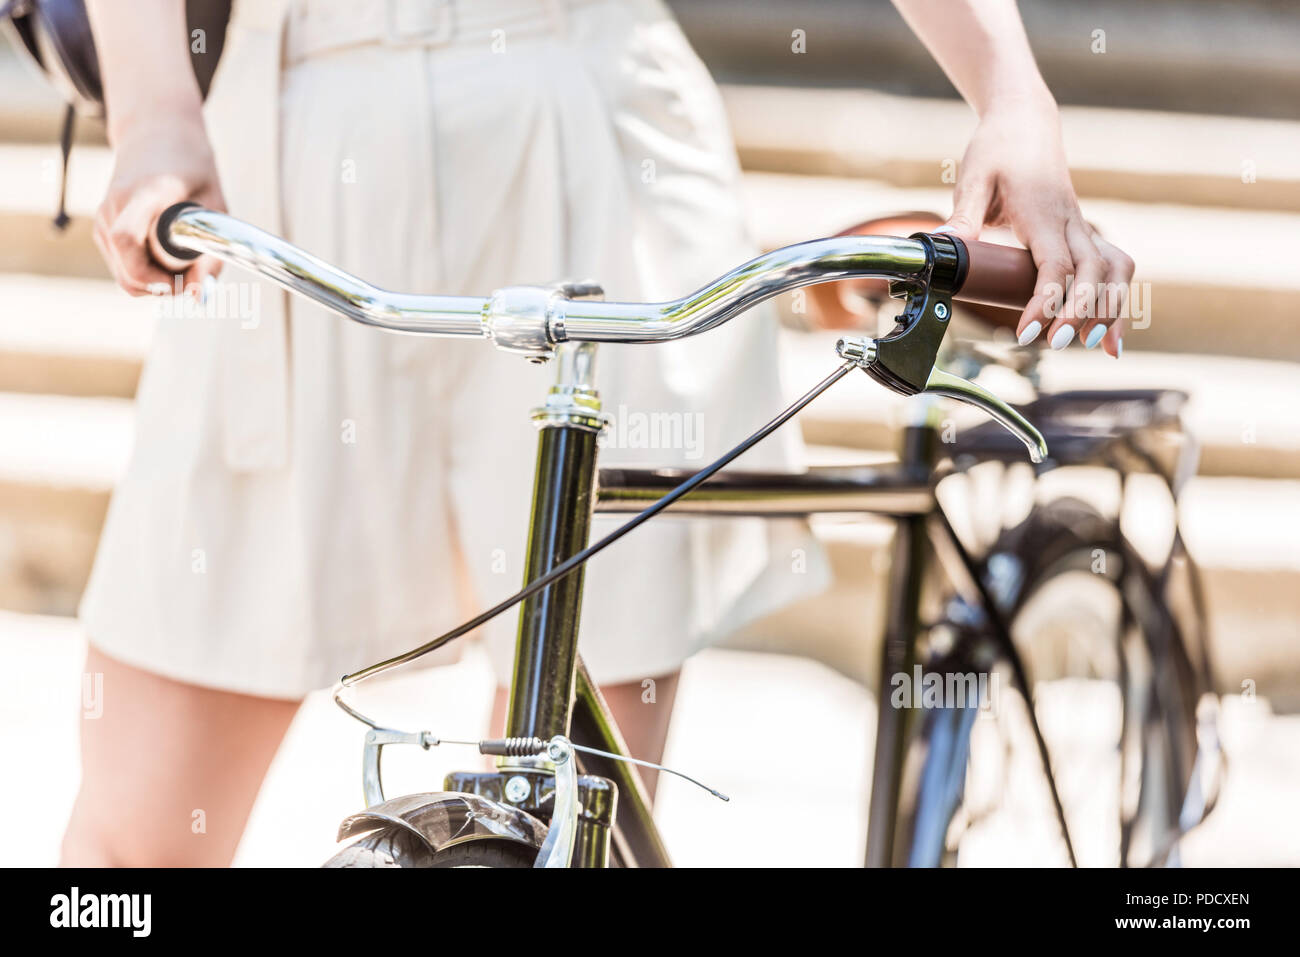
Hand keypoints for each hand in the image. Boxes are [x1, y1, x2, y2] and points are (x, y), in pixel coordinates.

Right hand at [93, 114, 226, 296]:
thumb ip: (211, 252)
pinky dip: (147, 274)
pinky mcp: (103, 228)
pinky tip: (169, 258)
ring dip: (156, 284)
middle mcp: (115, 207)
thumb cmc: (192, 168)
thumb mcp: (215, 206)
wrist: (156, 134)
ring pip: (125, 277)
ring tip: (185, 264)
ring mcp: (104, 218)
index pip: (127, 240)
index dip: (153, 275)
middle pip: (127, 273)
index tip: (184, 281)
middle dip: (164, 288)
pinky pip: (122, 268)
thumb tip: (200, 298)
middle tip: (194, 277)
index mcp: (145, 193)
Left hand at [941, 97, 1132, 357]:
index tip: (1027, 334)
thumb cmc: (996, 149)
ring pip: (1114, 269)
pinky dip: (1118, 299)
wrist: (1024, 121)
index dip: (1045, 302)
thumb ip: (962, 216)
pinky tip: (1110, 335)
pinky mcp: (1082, 232)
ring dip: (1113, 308)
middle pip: (1093, 271)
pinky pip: (1113, 266)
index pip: (1053, 265)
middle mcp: (1069, 221)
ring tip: (1101, 348)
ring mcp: (1080, 226)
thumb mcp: (974, 179)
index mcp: (1042, 212)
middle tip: (1054, 345)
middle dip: (1080, 312)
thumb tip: (944, 247)